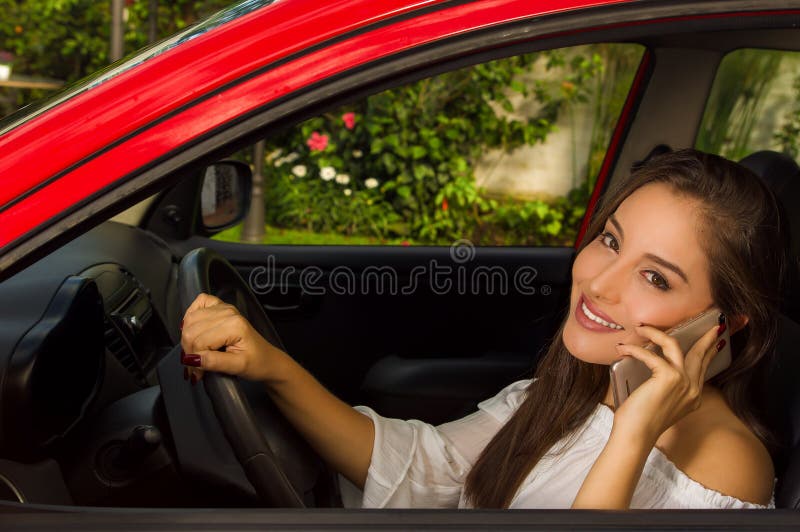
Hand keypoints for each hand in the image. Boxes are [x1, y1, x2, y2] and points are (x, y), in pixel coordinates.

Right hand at [179, 293, 288, 382]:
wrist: (267, 359)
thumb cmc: (256, 363)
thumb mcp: (237, 367)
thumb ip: (214, 362)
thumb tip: (191, 359)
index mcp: (234, 325)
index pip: (199, 341)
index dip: (194, 361)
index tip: (197, 374)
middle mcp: (227, 312)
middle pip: (191, 330)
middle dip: (189, 352)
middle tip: (195, 368)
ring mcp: (224, 307)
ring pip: (190, 320)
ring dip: (188, 339)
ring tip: (196, 354)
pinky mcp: (220, 306)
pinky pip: (199, 303)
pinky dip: (191, 316)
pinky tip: (194, 330)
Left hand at [611, 322, 723, 444]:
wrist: (636, 435)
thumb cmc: (641, 420)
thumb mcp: (661, 401)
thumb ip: (667, 386)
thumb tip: (656, 362)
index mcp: (693, 395)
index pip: (702, 367)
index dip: (707, 351)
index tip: (712, 339)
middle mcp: (692, 388)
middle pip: (699, 354)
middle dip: (702, 337)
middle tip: (703, 323)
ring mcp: (683, 382)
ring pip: (675, 346)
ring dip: (656, 334)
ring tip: (641, 328)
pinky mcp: (668, 377)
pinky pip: (651, 355)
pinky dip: (634, 349)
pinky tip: (623, 349)